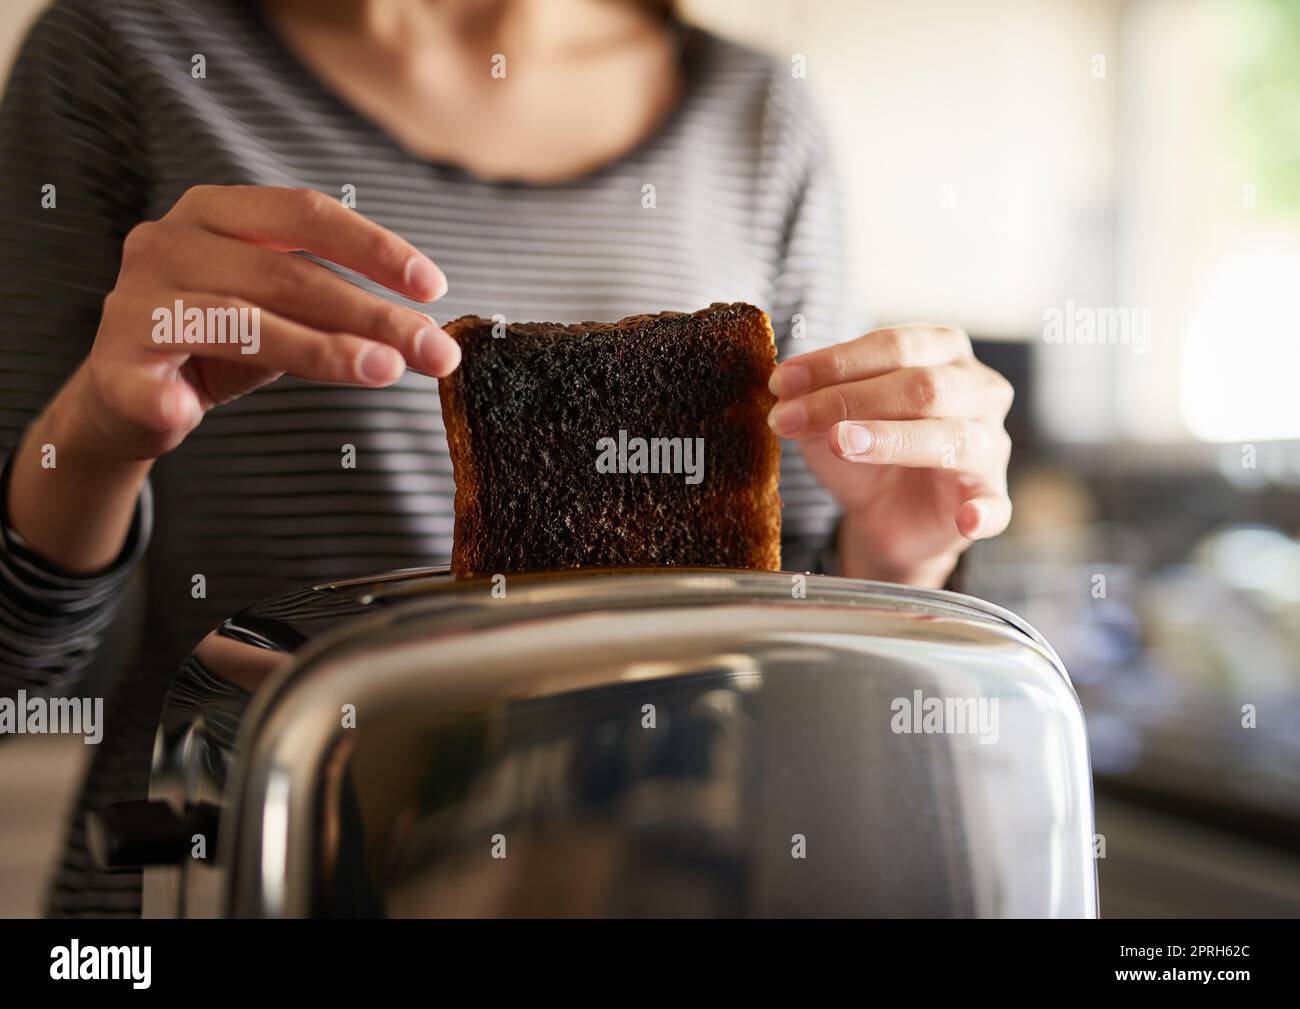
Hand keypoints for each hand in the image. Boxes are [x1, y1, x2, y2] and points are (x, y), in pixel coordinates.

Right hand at [81, 184, 457, 460]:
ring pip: (239, 322)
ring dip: (319, 349)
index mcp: (215, 213)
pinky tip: (187, 413)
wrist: (129, 394)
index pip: (304, 214)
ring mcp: (135, 304)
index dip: (373, 247)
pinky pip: (147, 385)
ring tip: (382, 372)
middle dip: (372, 314)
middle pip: (287, 274)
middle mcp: (169, 243)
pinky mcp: (113, 367)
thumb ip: (339, 309)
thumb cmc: (219, 342)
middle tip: (433, 350)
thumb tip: (426, 335)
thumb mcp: (284, 312)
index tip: (433, 287)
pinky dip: (169, 399)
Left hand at [767, 325, 1013, 586]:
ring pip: (951, 436)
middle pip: (923, 386)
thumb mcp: (831, 418)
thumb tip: (785, 389)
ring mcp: (989, 444)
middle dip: (850, 399)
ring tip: (842, 443)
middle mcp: (978, 390)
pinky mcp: (989, 497)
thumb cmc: (866, 449)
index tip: (782, 382)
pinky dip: (982, 513)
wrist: (885, 514)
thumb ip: (815, 400)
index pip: (894, 346)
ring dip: (891, 439)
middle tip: (793, 417)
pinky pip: (994, 505)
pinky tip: (967, 519)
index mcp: (943, 352)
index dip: (836, 362)